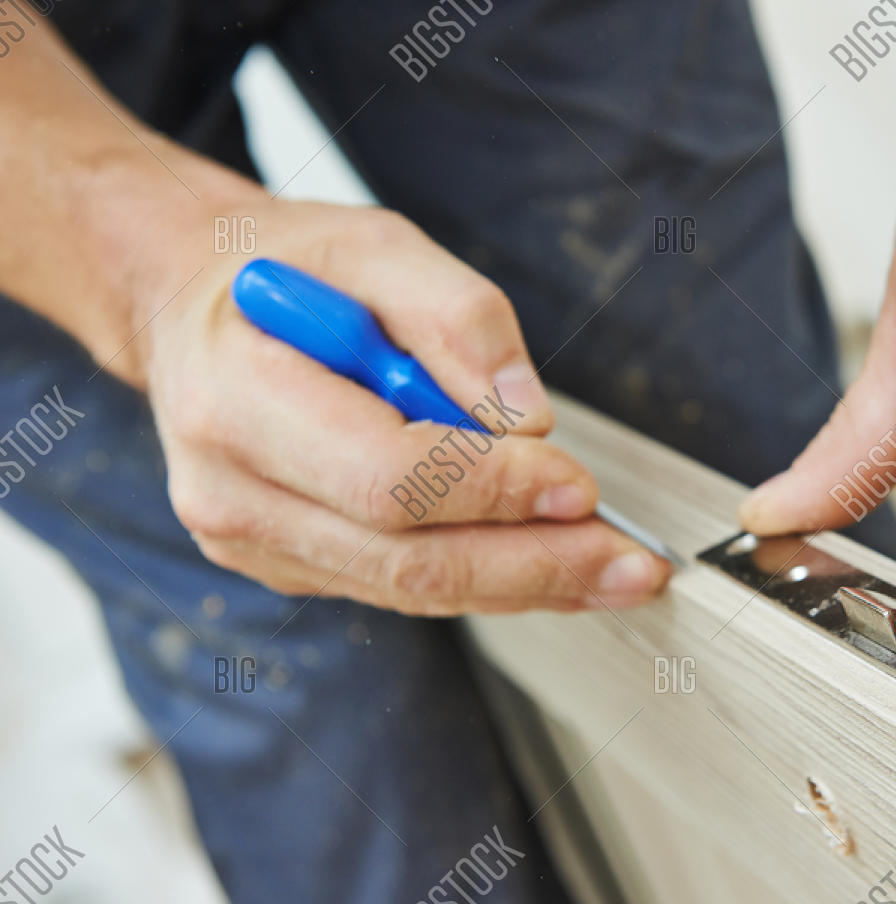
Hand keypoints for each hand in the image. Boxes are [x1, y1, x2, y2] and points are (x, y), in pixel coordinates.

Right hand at [139, 197, 670, 613]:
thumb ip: (456, 316)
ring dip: (526, 586)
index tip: (579, 487)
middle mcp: (232, 493)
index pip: (387, 478)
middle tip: (629, 563)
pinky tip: (553, 568)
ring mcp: (256, 542)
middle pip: (408, 561)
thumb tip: (528, 414)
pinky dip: (487, 582)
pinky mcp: (290, 564)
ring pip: (412, 590)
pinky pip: (403, 589)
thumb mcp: (372, 245)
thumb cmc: (281, 271)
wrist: (188, 305)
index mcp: (237, 402)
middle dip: (535, 565)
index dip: (493, 491)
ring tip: (615, 573)